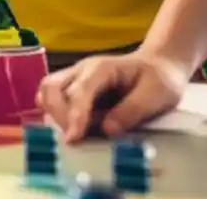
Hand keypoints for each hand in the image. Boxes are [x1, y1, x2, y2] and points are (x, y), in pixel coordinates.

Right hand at [37, 49, 190, 142]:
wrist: (159, 66)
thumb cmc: (160, 79)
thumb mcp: (157, 94)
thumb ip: (132, 111)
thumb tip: (107, 130)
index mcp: (102, 68)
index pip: (80, 91)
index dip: (75, 115)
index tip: (73, 138)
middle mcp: (82, 70)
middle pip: (52, 86)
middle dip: (58, 114)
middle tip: (73, 139)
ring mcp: (75, 78)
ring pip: (46, 91)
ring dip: (52, 114)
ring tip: (73, 135)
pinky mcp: (73, 89)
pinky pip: (52, 99)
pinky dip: (54, 115)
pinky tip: (72, 129)